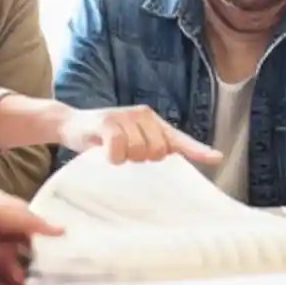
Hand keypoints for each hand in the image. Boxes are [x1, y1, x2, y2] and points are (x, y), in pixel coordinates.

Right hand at [58, 105, 222, 164]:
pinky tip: (105, 153)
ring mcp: (125, 116)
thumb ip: (149, 150)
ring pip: (139, 151)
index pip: (179, 138)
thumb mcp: (129, 142)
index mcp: (152, 122)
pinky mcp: (107, 122)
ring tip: (111, 151)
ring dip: (124, 159)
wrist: (69, 124)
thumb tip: (169, 169)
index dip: (197, 150)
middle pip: (158, 151)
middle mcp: (143, 115)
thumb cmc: (102, 139)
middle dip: (142, 161)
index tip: (216, 158)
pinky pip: (119, 149)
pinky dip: (112, 157)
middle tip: (124, 155)